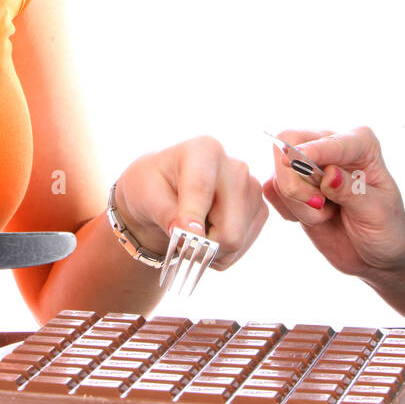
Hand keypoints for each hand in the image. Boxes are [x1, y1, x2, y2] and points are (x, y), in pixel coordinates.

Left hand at [111, 135, 267, 270]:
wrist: (166, 191)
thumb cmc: (152, 186)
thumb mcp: (145, 194)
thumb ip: (165, 212)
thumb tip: (185, 232)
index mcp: (205, 151)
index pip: (202, 190)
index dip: (192, 218)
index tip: (181, 238)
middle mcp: (236, 168)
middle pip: (228, 227)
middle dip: (200, 245)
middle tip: (178, 243)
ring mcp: (252, 190)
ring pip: (236, 241)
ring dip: (209, 250)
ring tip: (190, 235)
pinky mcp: (259, 210)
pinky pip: (242, 246)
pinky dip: (220, 252)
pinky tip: (206, 235)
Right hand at [262, 127, 404, 278]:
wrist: (376, 254)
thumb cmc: (386, 228)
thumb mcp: (376, 212)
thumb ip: (352, 192)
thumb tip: (329, 174)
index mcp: (360, 143)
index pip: (327, 140)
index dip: (310, 151)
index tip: (292, 162)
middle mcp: (330, 147)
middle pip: (288, 144)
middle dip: (295, 181)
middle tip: (319, 204)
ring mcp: (308, 166)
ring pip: (279, 175)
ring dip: (299, 203)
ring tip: (327, 214)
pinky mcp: (293, 187)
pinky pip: (271, 191)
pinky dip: (288, 210)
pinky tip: (314, 218)